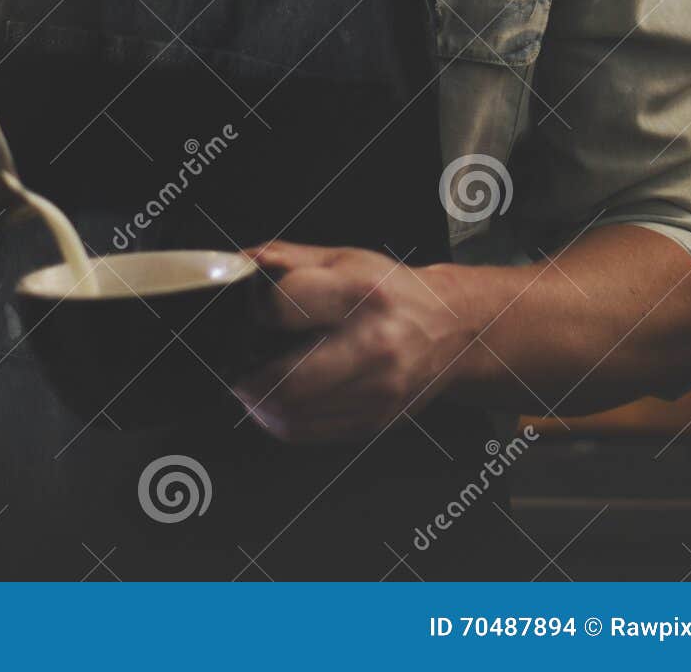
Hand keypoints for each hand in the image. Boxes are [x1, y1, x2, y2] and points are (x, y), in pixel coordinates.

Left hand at [230, 242, 473, 443]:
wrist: (453, 329)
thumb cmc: (391, 291)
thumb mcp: (342, 258)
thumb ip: (285, 257)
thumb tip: (238, 264)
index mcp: (359, 294)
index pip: (281, 307)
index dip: (254, 311)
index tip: (253, 313)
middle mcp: (372, 346)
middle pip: (282, 381)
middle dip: (244, 376)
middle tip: (237, 363)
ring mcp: (377, 392)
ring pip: (289, 416)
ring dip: (256, 402)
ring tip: (256, 380)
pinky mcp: (374, 422)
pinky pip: (305, 433)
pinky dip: (279, 419)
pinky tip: (279, 398)